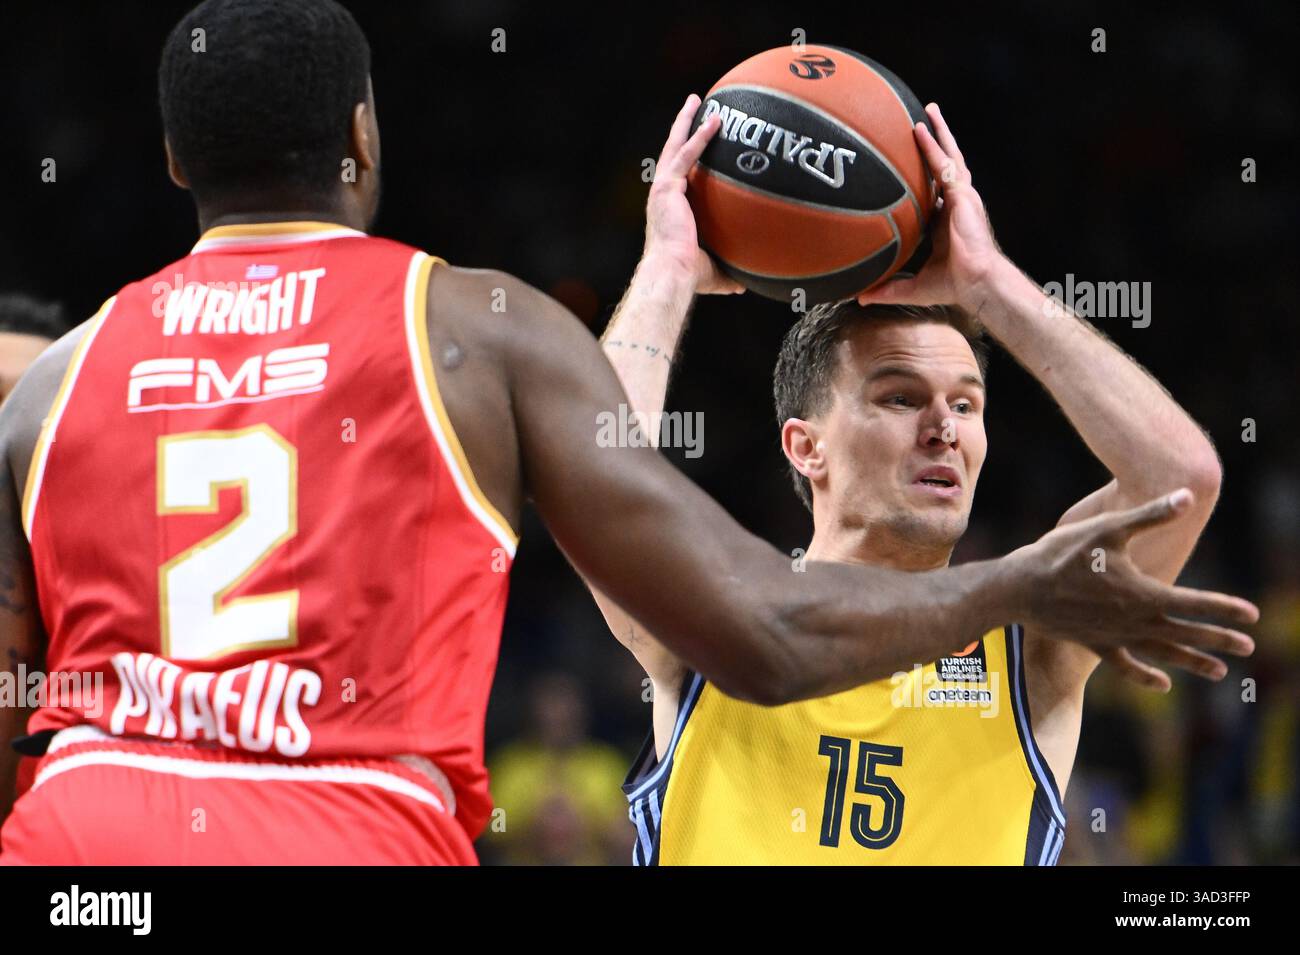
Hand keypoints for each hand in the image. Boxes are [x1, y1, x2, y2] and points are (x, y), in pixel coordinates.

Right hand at [644, 94, 744, 295]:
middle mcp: (663, 195)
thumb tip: (745, 285)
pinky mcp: (668, 187)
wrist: (672, 273)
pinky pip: (686, 156)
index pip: (678, 177)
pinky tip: (715, 120)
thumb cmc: (687, 277)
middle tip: (691, 107)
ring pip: (675, 147)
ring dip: (686, 122)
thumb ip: (729, 274)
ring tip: (696, 100)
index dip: (685, 159)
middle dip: (681, 129)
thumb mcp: (713, 273)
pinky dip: (700, 137)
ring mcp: (663, 189)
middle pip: (672, 153)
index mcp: (670, 210)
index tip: (695, 143)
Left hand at [856, 103, 1003, 312]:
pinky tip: (921, 130)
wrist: (976, 282)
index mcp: (946, 219)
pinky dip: (933, 147)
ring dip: (938, 133)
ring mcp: (962, 196)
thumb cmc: (953, 285)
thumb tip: (859, 297)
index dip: (926, 175)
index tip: (911, 162)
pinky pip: (945, 165)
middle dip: (937, 142)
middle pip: (945, 164)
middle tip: (924, 120)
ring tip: (928, 111)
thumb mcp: (912, 286)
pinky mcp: (964, 195)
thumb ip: (887, 289)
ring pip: (949, 156)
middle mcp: (955, 203)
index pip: (935, 190)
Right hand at [1006, 488, 1257, 689]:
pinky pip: (1126, 665)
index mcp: (1143, 594)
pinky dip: (1146, 676)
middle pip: (1185, 633)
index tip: (1252, 615)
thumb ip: (1150, 516)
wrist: (1019, 587)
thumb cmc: (1061, 554)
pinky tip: (1163, 684)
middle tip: (1249, 648)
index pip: (1194, 603)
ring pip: (1162, 653)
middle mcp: (1134, 621)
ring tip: (1219, 671)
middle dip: (1219, 639)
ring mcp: (1114, 637)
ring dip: (1192, 661)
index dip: (1225, 609)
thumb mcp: (1107, 528)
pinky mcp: (1094, 645)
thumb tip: (1187, 497)